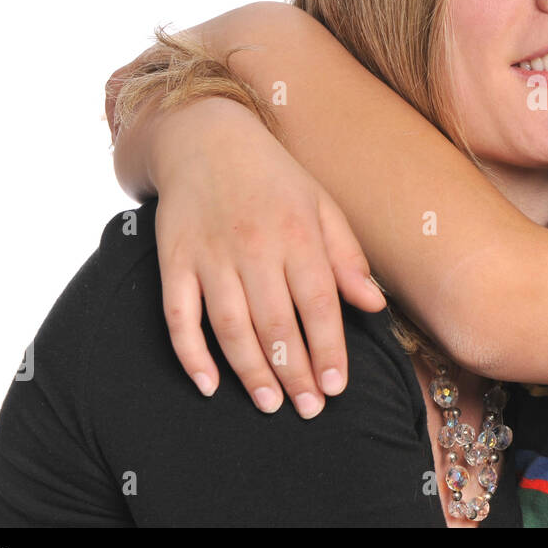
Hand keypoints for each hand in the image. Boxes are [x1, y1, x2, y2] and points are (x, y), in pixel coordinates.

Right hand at [150, 97, 386, 416]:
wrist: (205, 137)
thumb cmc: (275, 178)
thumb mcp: (322, 206)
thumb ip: (347, 257)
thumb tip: (374, 304)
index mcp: (297, 233)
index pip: (318, 303)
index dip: (328, 349)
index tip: (336, 387)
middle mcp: (254, 246)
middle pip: (276, 322)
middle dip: (295, 372)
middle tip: (309, 409)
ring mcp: (209, 255)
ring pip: (230, 326)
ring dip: (250, 371)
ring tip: (269, 404)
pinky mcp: (172, 261)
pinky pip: (178, 316)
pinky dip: (190, 353)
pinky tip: (208, 383)